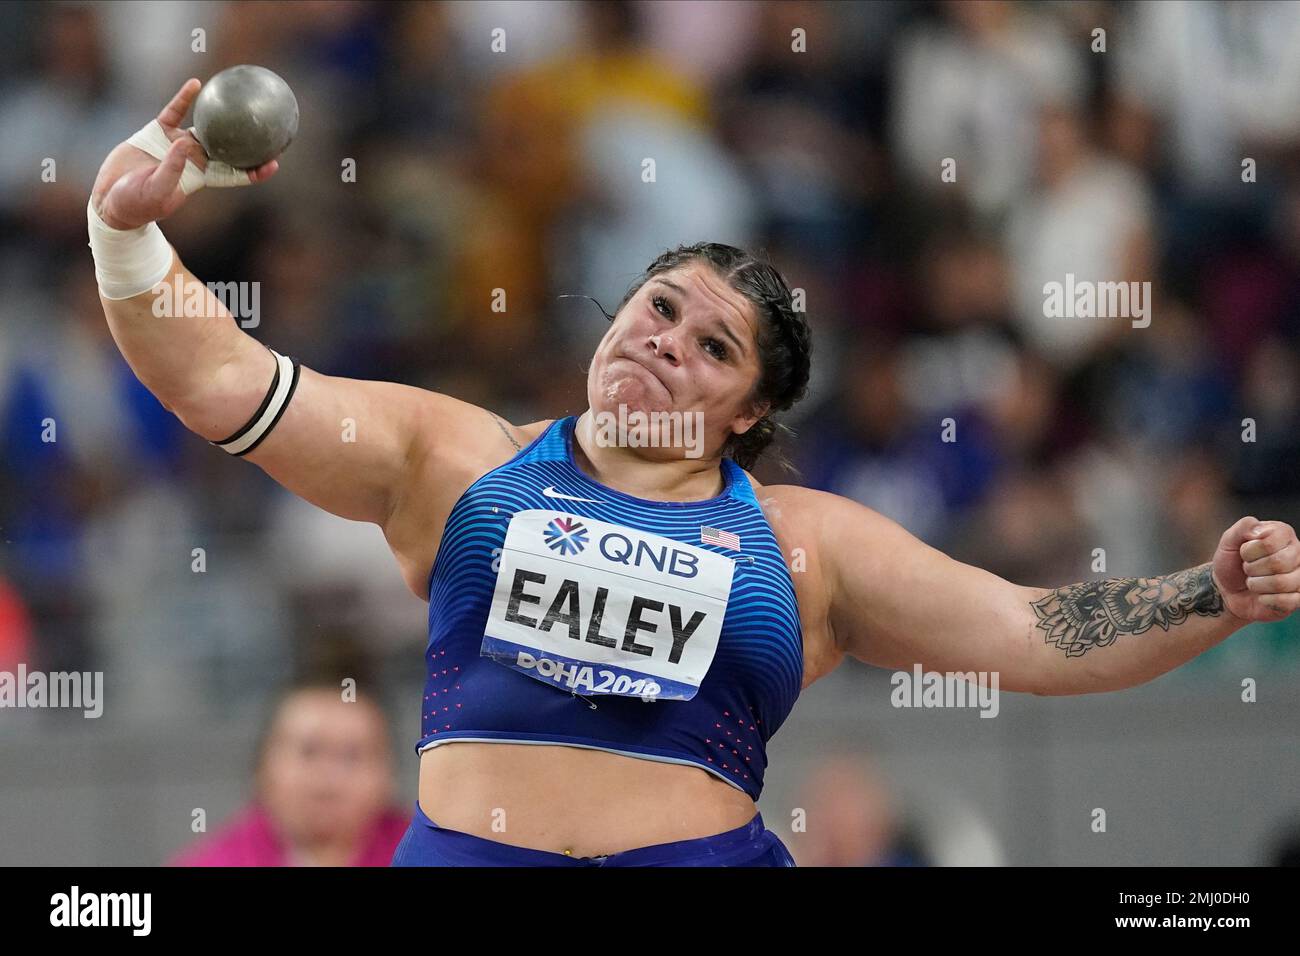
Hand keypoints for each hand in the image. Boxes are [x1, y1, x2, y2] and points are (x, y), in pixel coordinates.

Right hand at [90, 78, 278, 229]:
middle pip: (228, 148)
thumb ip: (171, 169)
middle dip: (248, 139)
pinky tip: (196, 84)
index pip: (234, 174)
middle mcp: (194, 160)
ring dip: (221, 113)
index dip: (254, 170)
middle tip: (269, 124)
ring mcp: (177, 144)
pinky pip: (175, 110)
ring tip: (238, 96)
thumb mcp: (156, 191)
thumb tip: (185, 144)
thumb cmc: (136, 204)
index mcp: (200, 178)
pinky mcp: (159, 132)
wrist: (109, 197)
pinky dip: (185, 98)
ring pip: (205, 125)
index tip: (274, 162)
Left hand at [1211, 516, 1299, 622]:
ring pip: (1282, 583)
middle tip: (1247, 569)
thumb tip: (1259, 529)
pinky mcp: (1298, 597)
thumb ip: (1243, 527)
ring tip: (1253, 582)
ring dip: (1257, 585)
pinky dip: (1265, 599)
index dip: (1249, 551)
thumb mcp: (1228, 542)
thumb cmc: (1231, 563)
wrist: (1227, 590)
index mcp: (1283, 534)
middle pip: (1278, 563)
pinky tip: (1261, 596)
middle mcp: (1297, 552)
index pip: (1270, 542)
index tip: (1243, 553)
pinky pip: (1287, 601)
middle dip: (1252, 568)